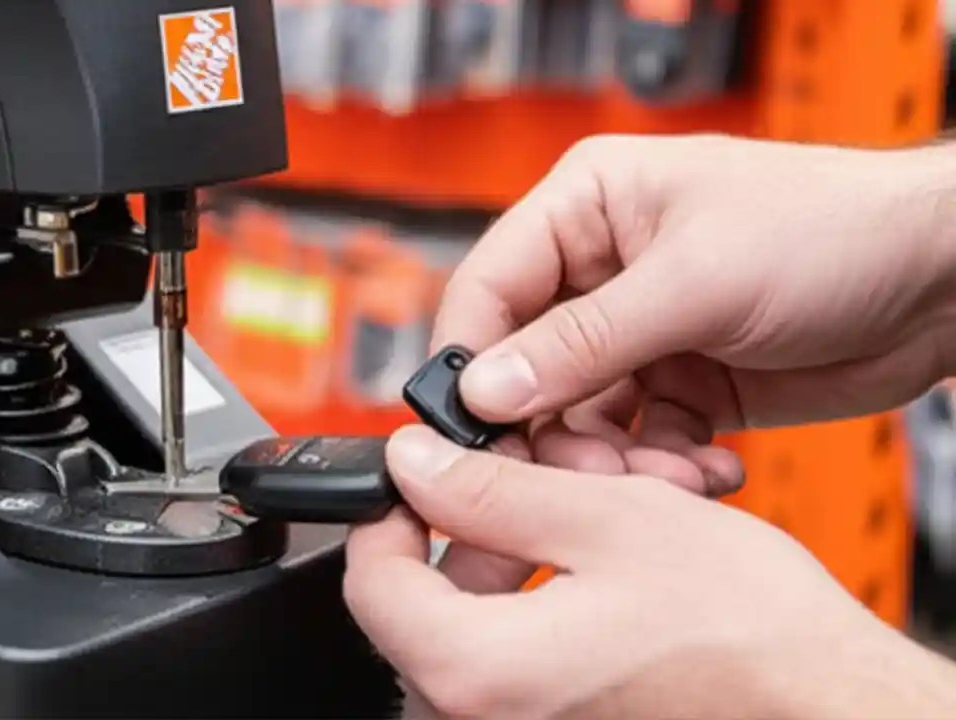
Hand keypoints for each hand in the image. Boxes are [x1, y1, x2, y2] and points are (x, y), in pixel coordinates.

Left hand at [344, 426, 955, 718]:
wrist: (824, 703)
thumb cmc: (744, 631)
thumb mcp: (605, 520)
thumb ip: (488, 491)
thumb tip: (414, 464)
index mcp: (476, 670)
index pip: (369, 583)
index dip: (384, 512)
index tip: (417, 473)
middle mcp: (482, 719)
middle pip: (416, 607)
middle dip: (460, 533)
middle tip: (520, 485)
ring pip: (465, 630)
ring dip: (503, 567)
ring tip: (577, 523)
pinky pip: (507, 663)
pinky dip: (531, 607)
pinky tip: (589, 574)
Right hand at [435, 134, 955, 476]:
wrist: (942, 280)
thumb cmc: (835, 227)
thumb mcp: (695, 279)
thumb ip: (582, 340)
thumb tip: (485, 388)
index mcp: (587, 208)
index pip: (487, 287)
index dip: (470, 361)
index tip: (471, 429)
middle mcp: (601, 272)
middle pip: (525, 367)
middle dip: (549, 429)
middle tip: (582, 474)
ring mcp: (640, 333)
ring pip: (577, 418)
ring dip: (611, 462)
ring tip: (664, 476)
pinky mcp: (680, 385)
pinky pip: (635, 445)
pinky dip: (661, 471)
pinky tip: (705, 469)